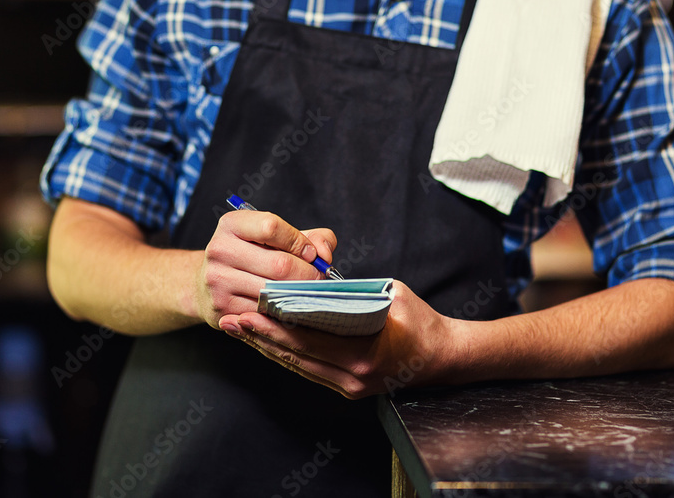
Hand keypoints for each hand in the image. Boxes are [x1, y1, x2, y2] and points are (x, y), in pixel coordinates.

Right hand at [194, 210, 335, 328]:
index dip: (299, 241)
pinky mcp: (222, 307)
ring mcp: (218, 280)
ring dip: (298, 294)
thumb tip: (324, 254)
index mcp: (232, 224)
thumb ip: (311, 237)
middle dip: (308, 274)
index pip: (271, 226)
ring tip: (306, 291)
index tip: (311, 253)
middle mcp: (220, 249)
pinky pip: (264, 312)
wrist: (209, 283)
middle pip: (279, 264)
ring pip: (274, 291)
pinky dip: (282, 311)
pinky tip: (288, 306)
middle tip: (319, 279)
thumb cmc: (253, 255)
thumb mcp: (276, 238)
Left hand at [218, 281, 461, 398]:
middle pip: (296, 354)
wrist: (442, 359)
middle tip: (231, 320)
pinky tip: (265, 343)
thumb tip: (318, 284)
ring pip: (297, 365)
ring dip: (265, 348)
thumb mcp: (393, 294)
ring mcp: (350, 386)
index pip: (309, 337)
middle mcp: (353, 375)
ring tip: (238, 330)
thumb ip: (356, 291)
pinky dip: (285, 355)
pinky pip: (309, 371)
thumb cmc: (421, 321)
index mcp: (365, 350)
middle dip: (259, 337)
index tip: (248, 312)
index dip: (274, 326)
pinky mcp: (347, 389)